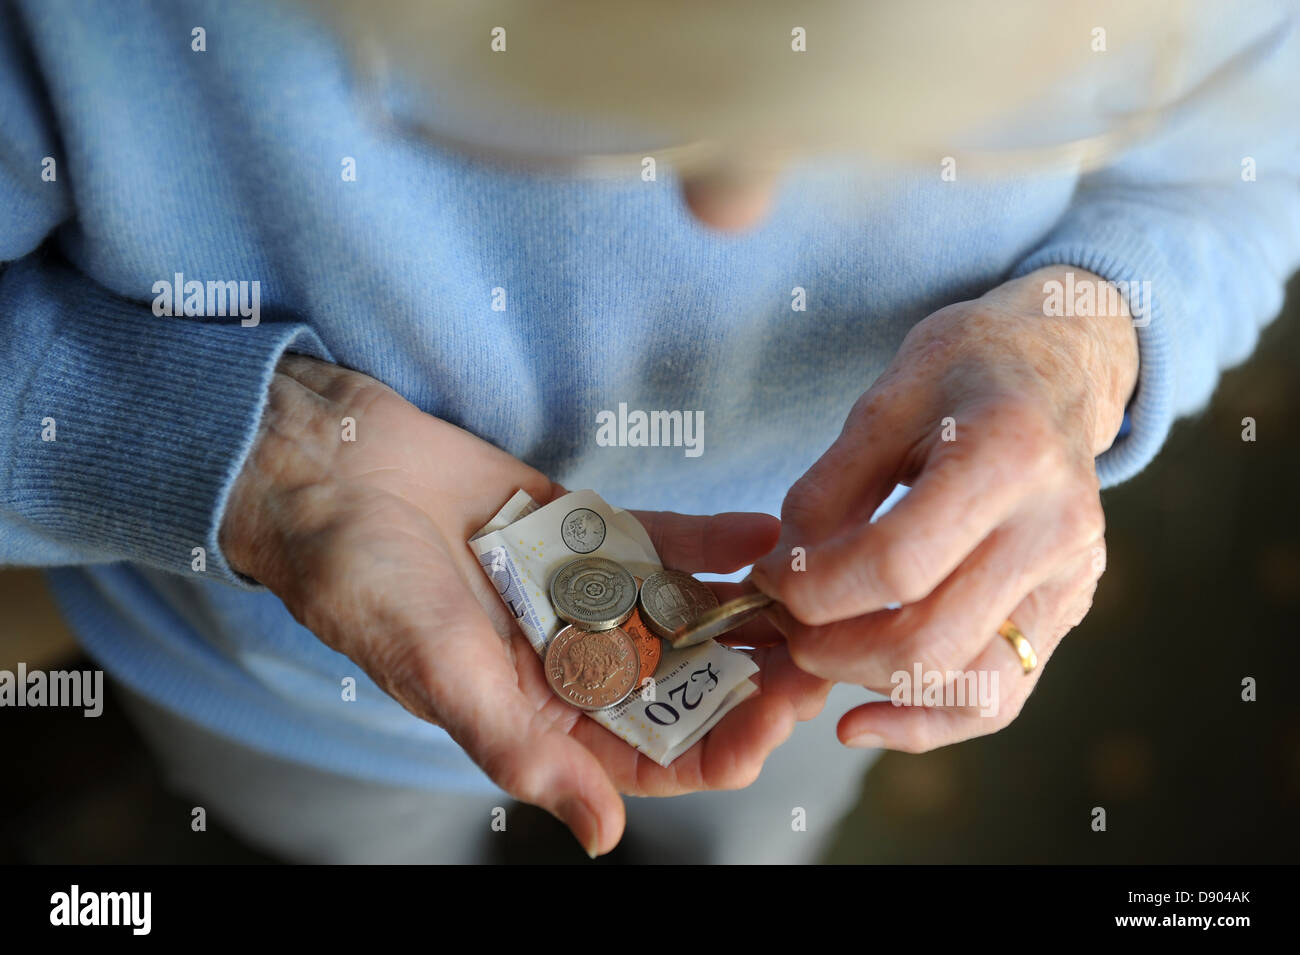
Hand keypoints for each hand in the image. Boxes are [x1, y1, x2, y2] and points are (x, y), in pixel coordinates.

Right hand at [221, 355, 828, 855]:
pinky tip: (760, 537)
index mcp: (539, 718)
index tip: (774, 722)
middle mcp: (570, 666)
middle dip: (751, 678)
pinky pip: (660, 546)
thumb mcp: (445, 676)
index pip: (651, 754)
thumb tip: (602, 837)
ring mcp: (584, 599)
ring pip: (683, 618)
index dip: (718, 746)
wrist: (330, 477)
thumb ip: (524, 752)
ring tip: (811, 600)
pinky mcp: (585, 534)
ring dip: (744, 614)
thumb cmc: (367, 585)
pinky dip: (709, 544)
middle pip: (683, 688)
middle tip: (817, 655)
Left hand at [751, 266, 1138, 751]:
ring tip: (818, 653)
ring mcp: (1072, 577)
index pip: (898, 564)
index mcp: (1008, 455)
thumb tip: (778, 580)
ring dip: (874, 685)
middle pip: (932, 640)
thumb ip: (828, 493)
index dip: (814, 588)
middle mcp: (1055, 527)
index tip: (767, 581)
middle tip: (781, 625)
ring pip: (971, 684)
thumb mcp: (882, 403)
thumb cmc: (961, 371)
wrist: (1051, 367)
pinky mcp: (1068, 610)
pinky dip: (927, 721)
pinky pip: (1001, 696)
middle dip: (832, 650)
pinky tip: (860, 721)